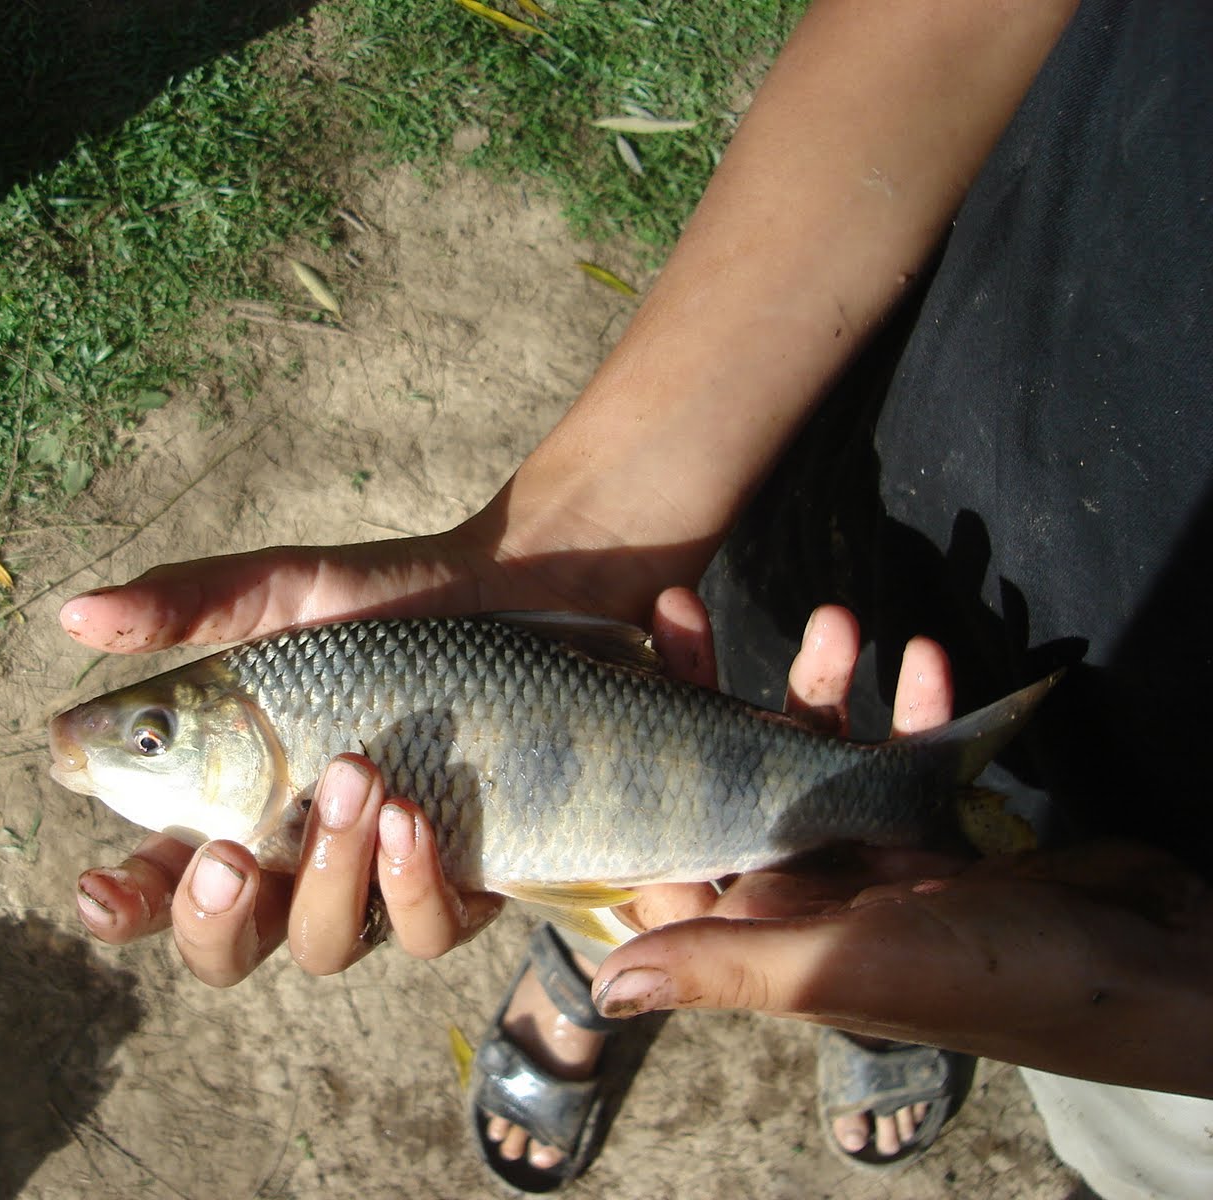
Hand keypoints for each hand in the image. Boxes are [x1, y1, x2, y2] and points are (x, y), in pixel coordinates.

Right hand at [68, 583, 781, 981]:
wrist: (513, 593)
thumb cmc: (385, 602)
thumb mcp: (284, 592)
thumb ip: (185, 607)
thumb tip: (73, 613)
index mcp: (231, 803)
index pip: (153, 877)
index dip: (120, 902)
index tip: (99, 888)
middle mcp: (296, 858)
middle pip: (227, 948)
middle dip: (214, 923)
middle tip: (227, 860)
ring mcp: (377, 879)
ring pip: (327, 944)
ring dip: (331, 876)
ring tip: (354, 778)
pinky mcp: (458, 881)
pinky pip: (427, 927)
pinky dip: (414, 880)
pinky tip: (416, 814)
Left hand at [590, 620, 1212, 1100]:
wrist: (1158, 973)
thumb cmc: (995, 980)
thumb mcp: (843, 969)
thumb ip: (723, 965)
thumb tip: (601, 989)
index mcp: (769, 927)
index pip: (669, 842)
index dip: (633, 766)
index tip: (618, 680)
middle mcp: (807, 889)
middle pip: (730, 777)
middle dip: (711, 693)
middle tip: (683, 609)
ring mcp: (873, 855)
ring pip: (818, 752)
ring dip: (821, 682)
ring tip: (837, 619)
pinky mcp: (939, 824)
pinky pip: (907, 750)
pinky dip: (912, 702)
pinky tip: (925, 655)